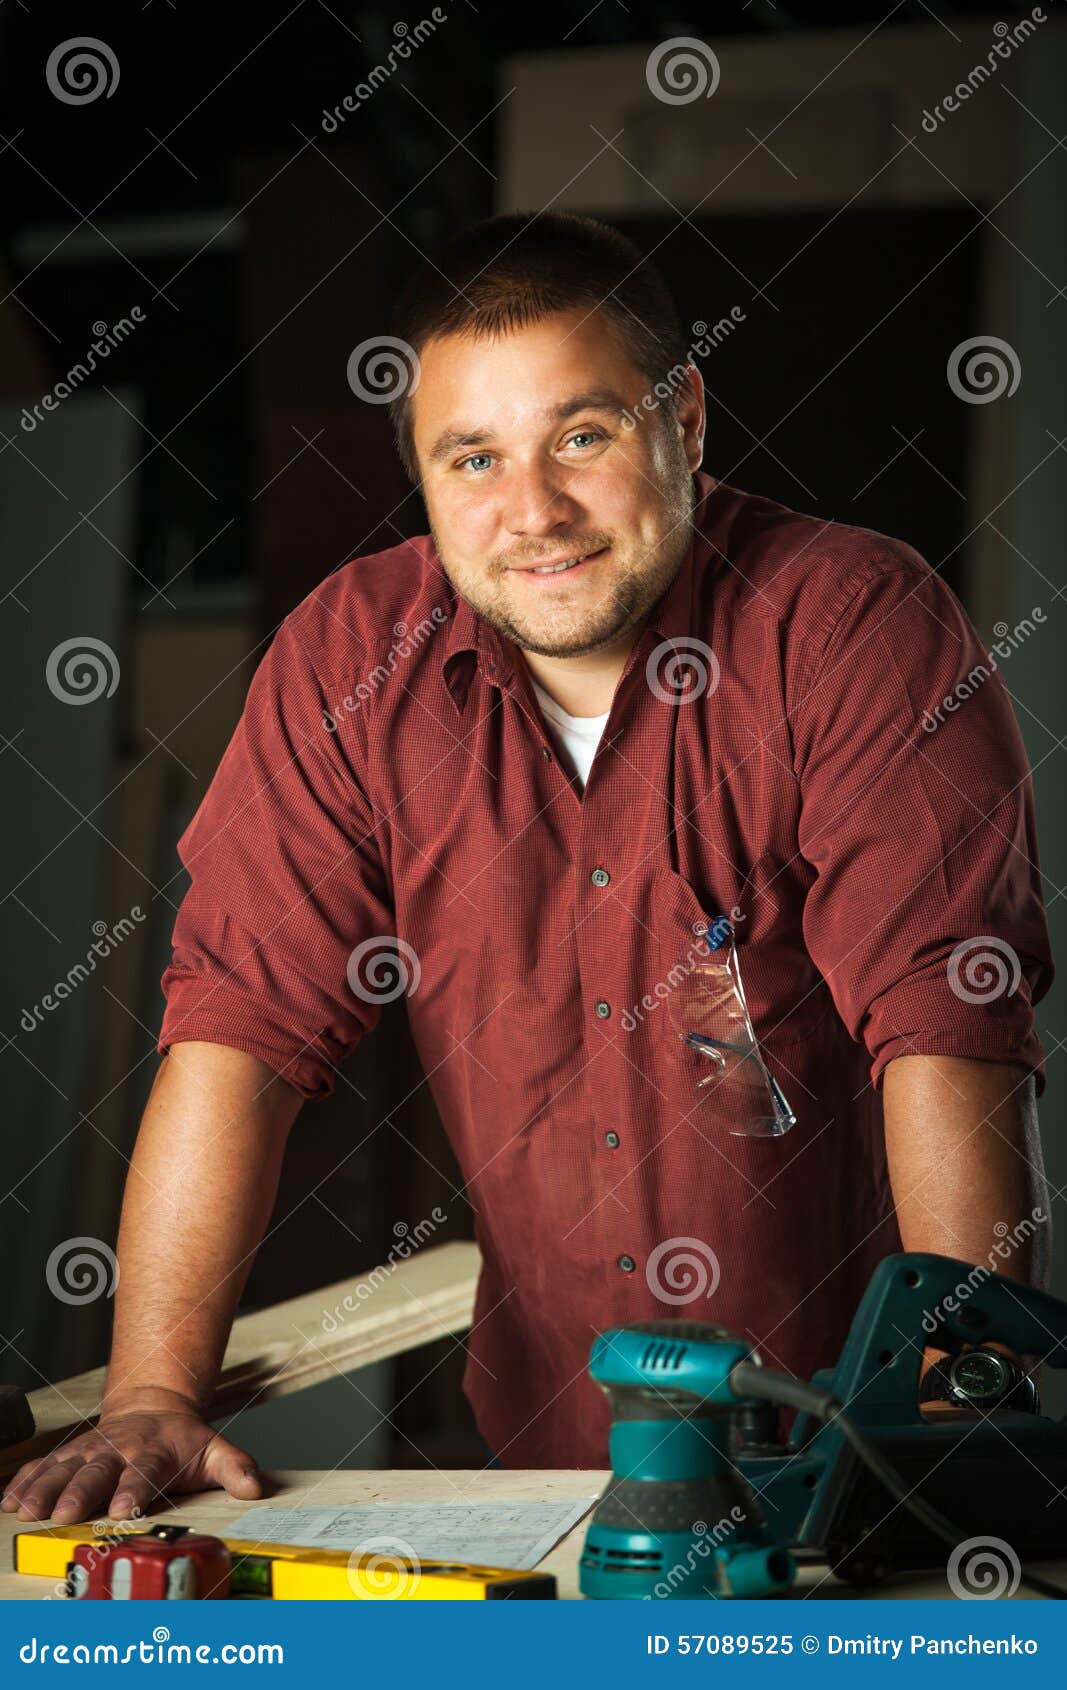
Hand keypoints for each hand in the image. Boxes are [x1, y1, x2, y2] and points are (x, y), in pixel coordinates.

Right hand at [0, 1391, 264, 1524]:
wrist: (154, 1406)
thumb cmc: (183, 1440)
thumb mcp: (214, 1449)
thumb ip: (234, 1468)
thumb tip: (254, 1487)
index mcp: (155, 1451)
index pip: (145, 1472)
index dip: (135, 1489)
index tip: (125, 1508)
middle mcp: (119, 1449)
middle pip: (98, 1471)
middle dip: (81, 1492)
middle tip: (65, 1514)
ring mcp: (92, 1449)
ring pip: (65, 1467)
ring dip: (45, 1488)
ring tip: (26, 1511)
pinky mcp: (71, 1452)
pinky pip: (44, 1464)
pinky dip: (25, 1480)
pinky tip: (9, 1500)